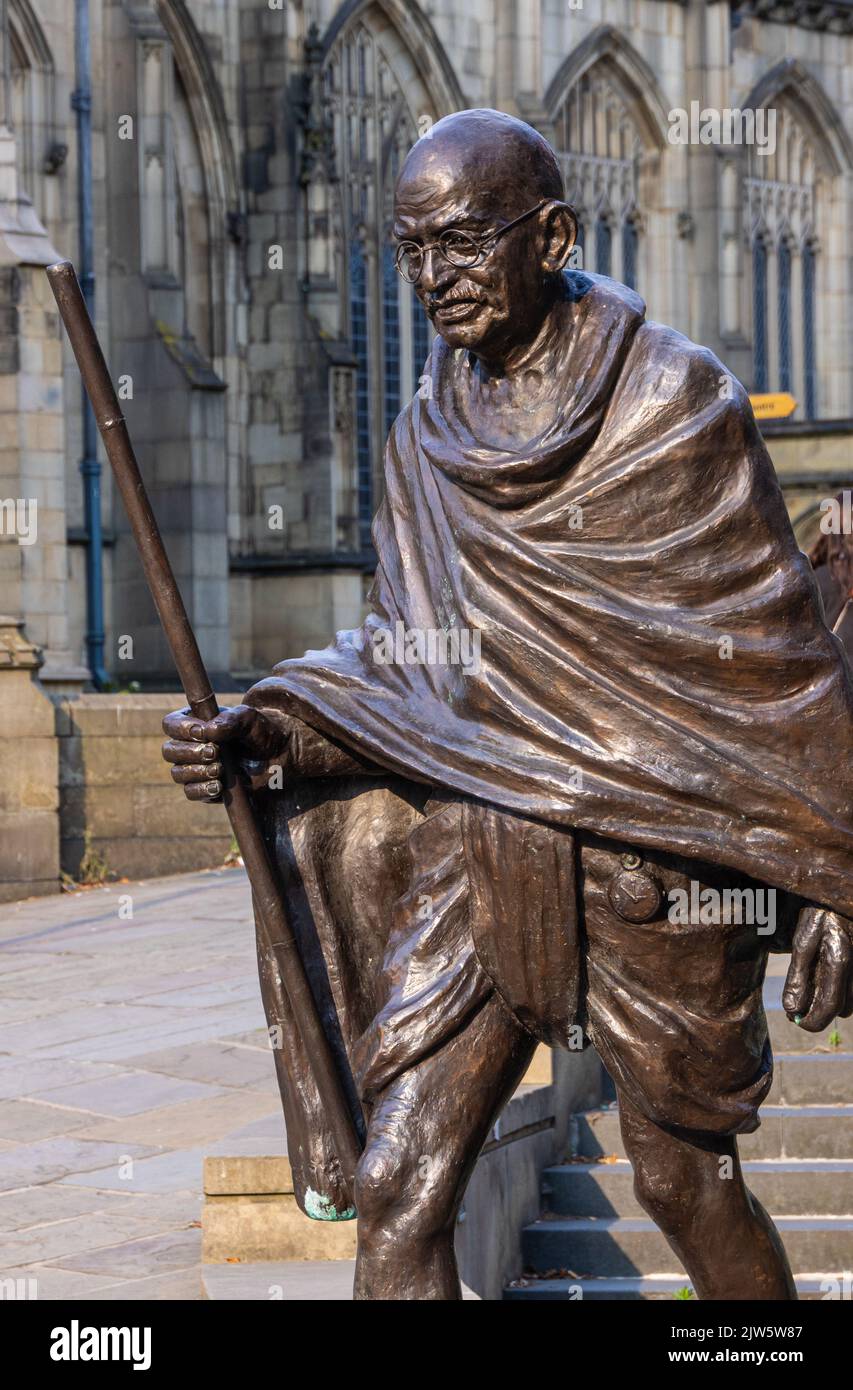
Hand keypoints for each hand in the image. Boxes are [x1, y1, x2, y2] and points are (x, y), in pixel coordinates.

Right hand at [161, 704, 286, 802]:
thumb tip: (208, 732)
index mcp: (194, 722)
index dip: (181, 729)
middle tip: (215, 752)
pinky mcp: (204, 788)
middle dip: (190, 753)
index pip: (171, 724)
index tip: (203, 733)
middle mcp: (189, 746)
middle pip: (169, 751)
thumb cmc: (260, 732)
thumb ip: (230, 720)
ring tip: (220, 768)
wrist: (278, 757)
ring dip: (197, 771)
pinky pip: (191, 792)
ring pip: (178, 773)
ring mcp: (194, 768)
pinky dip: (202, 789)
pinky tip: (218, 786)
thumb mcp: (249, 719)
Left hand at [782, 905, 852, 1031]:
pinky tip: (828, 977)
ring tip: (813, 988)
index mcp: (839, 958)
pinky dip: (843, 991)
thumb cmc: (818, 911)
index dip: (812, 1021)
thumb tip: (792, 1009)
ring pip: (852, 1001)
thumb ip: (799, 975)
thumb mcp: (803, 939)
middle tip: (799, 1010)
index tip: (795, 1020)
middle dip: (820, 1013)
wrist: (841, 891)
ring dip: (833, 1002)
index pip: (829, 1006)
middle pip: (842, 1008)